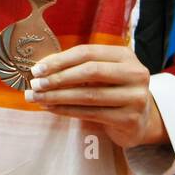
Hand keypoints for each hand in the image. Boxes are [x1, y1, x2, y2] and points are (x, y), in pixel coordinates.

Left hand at [26, 44, 168, 148]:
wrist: (139, 121)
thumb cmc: (111, 90)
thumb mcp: (101, 72)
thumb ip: (77, 66)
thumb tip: (40, 67)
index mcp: (125, 55)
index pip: (87, 53)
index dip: (60, 60)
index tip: (37, 69)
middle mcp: (135, 74)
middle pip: (90, 71)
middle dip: (58, 78)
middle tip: (35, 84)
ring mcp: (136, 97)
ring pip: (89, 95)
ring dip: (57, 96)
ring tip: (37, 97)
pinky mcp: (130, 119)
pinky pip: (91, 113)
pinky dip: (67, 110)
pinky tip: (51, 108)